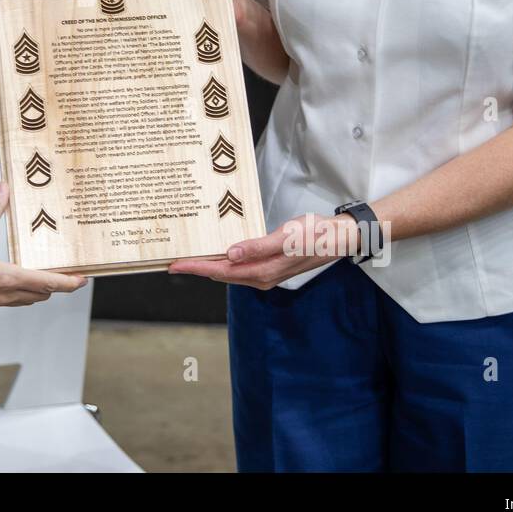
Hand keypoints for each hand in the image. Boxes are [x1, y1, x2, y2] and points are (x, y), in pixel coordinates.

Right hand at [0, 181, 86, 308]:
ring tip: (45, 277)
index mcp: (6, 278)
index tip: (82, 280)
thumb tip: (4, 188)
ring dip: (37, 291)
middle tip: (66, 275)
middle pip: (40, 295)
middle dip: (54, 286)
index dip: (67, 283)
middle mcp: (4, 294)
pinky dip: (20, 293)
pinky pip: (9, 301)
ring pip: (25, 300)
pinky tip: (14, 281)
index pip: (46, 283)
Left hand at [167, 213, 357, 288]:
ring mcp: (265, 272)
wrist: (339, 238)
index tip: (174, 265)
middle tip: (173, 259)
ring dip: (209, 264)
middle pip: (221, 273)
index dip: (196, 268)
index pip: (220, 271)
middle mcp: (261, 276)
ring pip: (229, 271)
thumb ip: (258, 247)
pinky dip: (224, 260)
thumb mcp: (287, 238)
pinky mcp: (269, 265)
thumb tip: (231, 254)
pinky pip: (240, 266)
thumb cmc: (315, 235)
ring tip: (189, 256)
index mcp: (262, 271)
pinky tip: (218, 250)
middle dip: (197, 268)